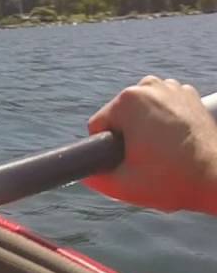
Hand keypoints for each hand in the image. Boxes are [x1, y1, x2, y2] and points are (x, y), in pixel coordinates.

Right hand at [85, 76, 216, 212]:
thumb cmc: (173, 180)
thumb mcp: (123, 186)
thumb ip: (94, 178)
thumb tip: (83, 172)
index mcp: (128, 100)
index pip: (100, 126)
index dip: (108, 149)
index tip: (129, 162)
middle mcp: (149, 86)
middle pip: (120, 116)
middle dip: (128, 135)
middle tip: (148, 159)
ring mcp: (172, 87)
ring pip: (141, 111)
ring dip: (145, 127)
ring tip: (163, 150)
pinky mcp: (189, 95)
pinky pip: (163, 107)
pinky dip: (165, 121)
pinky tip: (175, 140)